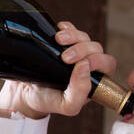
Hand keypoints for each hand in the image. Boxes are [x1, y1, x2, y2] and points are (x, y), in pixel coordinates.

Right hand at [0, 21, 118, 119]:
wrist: (26, 93)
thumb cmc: (49, 101)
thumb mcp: (66, 106)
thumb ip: (79, 94)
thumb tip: (85, 67)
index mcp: (95, 80)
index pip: (107, 64)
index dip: (97, 61)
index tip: (77, 65)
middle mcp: (89, 64)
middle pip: (96, 48)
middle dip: (82, 49)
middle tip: (64, 57)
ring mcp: (77, 51)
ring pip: (84, 37)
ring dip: (73, 36)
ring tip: (58, 40)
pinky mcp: (64, 42)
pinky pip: (71, 28)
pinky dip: (66, 27)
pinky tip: (58, 30)